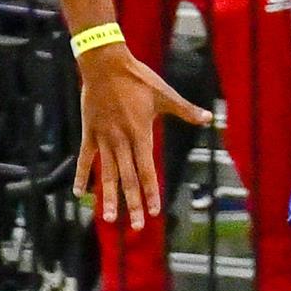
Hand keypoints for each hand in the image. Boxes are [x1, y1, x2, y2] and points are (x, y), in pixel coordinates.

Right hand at [75, 44, 212, 229]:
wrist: (105, 64)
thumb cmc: (138, 79)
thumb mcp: (165, 95)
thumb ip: (185, 110)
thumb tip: (209, 118)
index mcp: (141, 134)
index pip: (147, 170)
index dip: (150, 192)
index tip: (153, 211)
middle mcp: (121, 141)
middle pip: (127, 178)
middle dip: (132, 203)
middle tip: (135, 226)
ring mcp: (103, 138)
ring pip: (107, 174)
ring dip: (108, 196)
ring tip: (108, 218)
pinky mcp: (89, 132)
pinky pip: (85, 159)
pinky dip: (83, 176)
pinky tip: (81, 193)